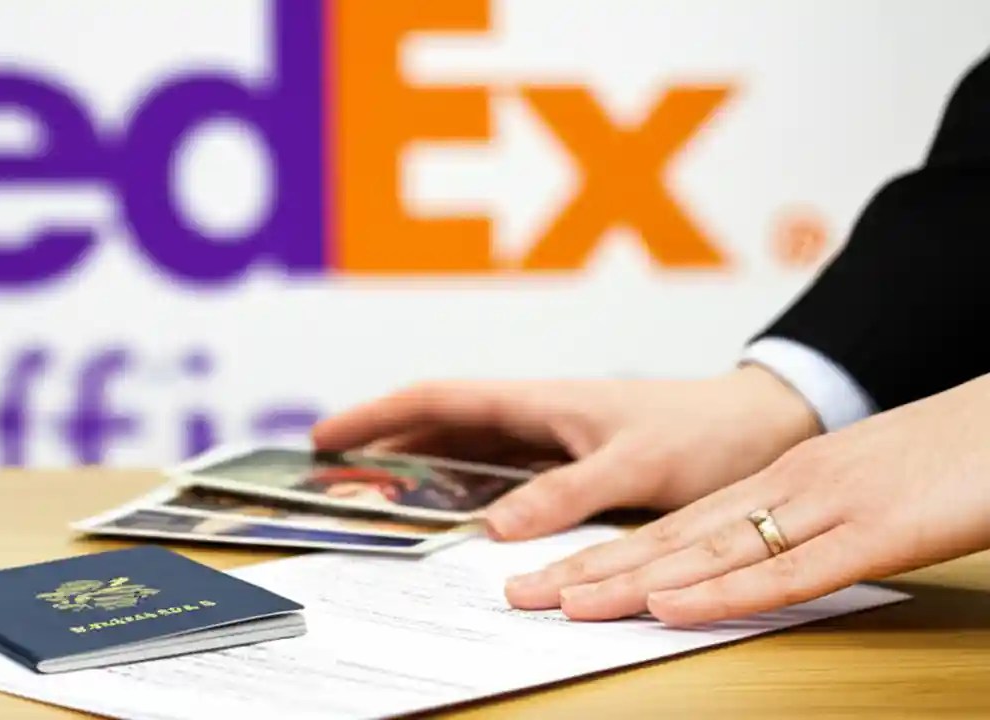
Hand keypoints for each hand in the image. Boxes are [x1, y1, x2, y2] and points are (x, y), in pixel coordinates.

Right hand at [311, 366, 818, 539]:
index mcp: (539, 400)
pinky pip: (504, 475)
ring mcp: (552, 437)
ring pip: (468, 451)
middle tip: (333, 476)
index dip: (376, 416)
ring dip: (421, 469)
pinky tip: (458, 516)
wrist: (762, 423)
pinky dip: (470, 491)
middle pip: (439, 426)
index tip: (324, 438)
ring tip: (379, 497)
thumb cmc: (705, 430)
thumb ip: (566, 495)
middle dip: (382, 444)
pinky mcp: (573, 460)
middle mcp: (536, 414)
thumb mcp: (635, 465)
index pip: (437, 400)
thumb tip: (491, 529)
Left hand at [505, 374, 989, 625]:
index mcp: (776, 483)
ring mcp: (824, 508)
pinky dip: (725, 593)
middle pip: (670, 540)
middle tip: (519, 596)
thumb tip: (753, 563)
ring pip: (710, 553)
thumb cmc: (940, 457)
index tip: (548, 580)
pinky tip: (671, 608)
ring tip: (564, 604)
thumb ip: (801, 527)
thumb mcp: (855, 493)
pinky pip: (788, 570)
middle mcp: (783, 491)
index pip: (672, 529)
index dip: (604, 557)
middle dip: (590, 571)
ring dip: (632, 583)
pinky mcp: (873, 531)